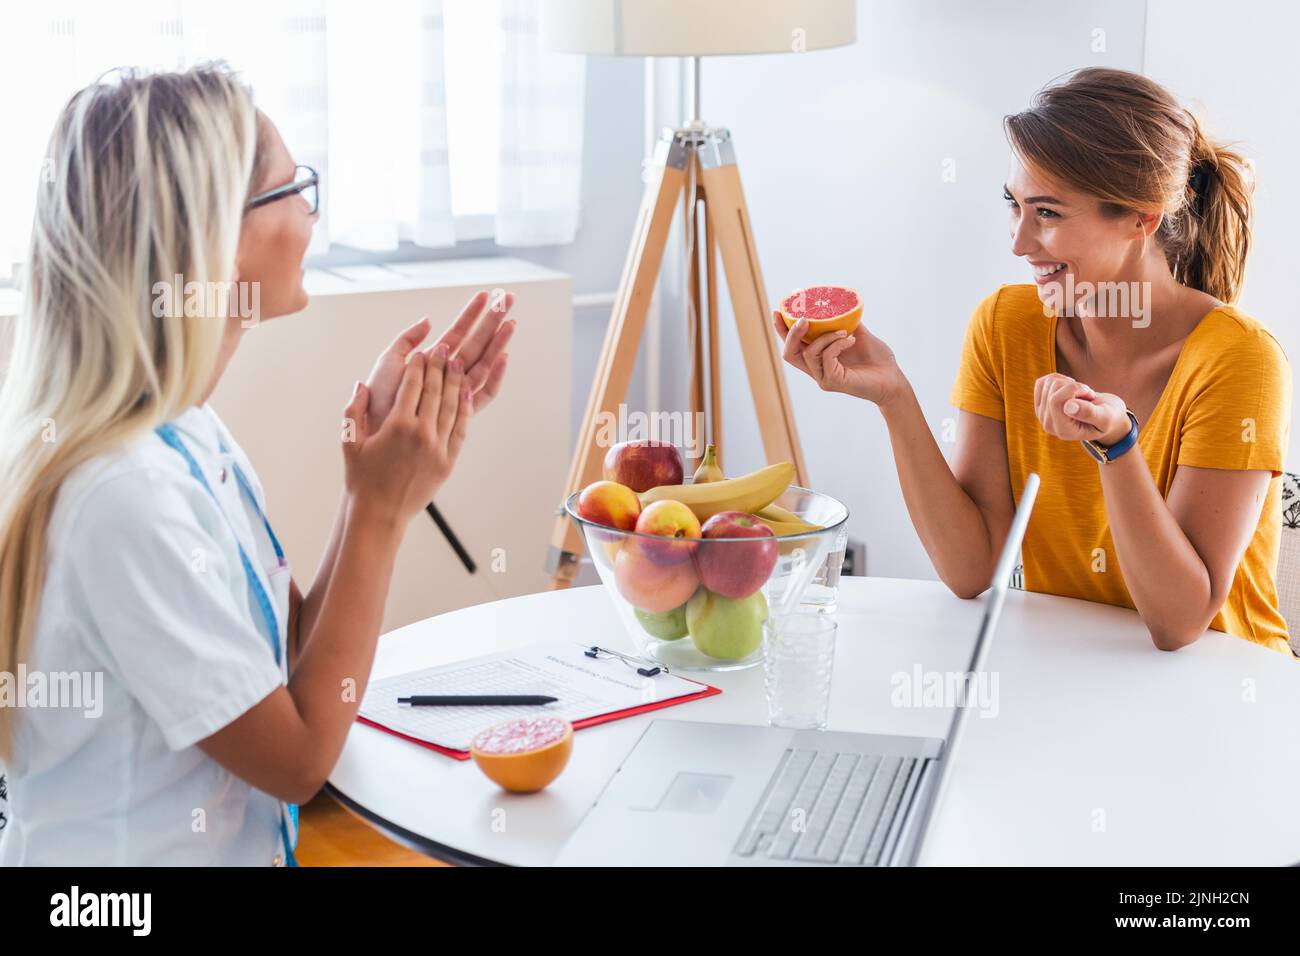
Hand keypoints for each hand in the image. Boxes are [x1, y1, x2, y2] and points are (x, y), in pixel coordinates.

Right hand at [341, 347, 472, 523]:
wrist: (380, 514)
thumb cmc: (361, 479)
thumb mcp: (350, 442)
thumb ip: (354, 410)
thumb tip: (361, 384)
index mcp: (397, 425)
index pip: (412, 385)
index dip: (418, 366)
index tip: (422, 352)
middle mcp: (421, 434)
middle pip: (436, 391)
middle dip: (441, 366)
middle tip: (445, 349)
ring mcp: (438, 448)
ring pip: (452, 407)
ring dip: (456, 383)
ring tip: (458, 364)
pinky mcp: (448, 462)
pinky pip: (461, 429)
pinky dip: (464, 409)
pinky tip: (466, 394)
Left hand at [364, 290, 514, 426]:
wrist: (376, 425)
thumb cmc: (379, 397)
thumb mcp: (389, 360)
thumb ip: (407, 339)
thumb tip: (429, 320)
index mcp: (433, 360)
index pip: (458, 331)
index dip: (472, 313)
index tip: (485, 295)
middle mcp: (448, 374)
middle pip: (477, 343)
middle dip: (493, 321)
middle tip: (508, 299)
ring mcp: (456, 391)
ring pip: (484, 362)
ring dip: (498, 342)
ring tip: (511, 322)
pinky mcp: (461, 410)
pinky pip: (484, 393)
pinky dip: (495, 376)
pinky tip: (504, 356)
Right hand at [771, 311, 907, 406]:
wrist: (894, 380)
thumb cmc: (877, 360)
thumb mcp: (857, 334)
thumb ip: (845, 322)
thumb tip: (837, 303)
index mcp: (818, 359)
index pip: (793, 346)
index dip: (782, 330)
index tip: (778, 311)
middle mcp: (817, 370)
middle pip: (790, 354)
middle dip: (792, 334)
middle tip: (804, 318)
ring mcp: (824, 378)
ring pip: (808, 354)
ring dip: (824, 337)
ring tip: (843, 331)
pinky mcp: (834, 382)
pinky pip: (826, 358)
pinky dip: (836, 345)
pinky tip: (850, 340)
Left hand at [1033, 373, 1130, 445]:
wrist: (1105, 416)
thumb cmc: (1108, 417)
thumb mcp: (1105, 417)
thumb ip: (1089, 413)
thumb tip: (1067, 406)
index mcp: (1063, 431)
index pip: (1055, 400)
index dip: (1075, 389)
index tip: (1090, 394)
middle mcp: (1049, 425)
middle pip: (1053, 389)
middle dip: (1074, 385)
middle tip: (1087, 396)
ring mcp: (1042, 414)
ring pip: (1049, 382)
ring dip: (1068, 383)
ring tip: (1080, 395)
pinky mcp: (1040, 403)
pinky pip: (1043, 381)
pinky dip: (1059, 380)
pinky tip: (1070, 390)